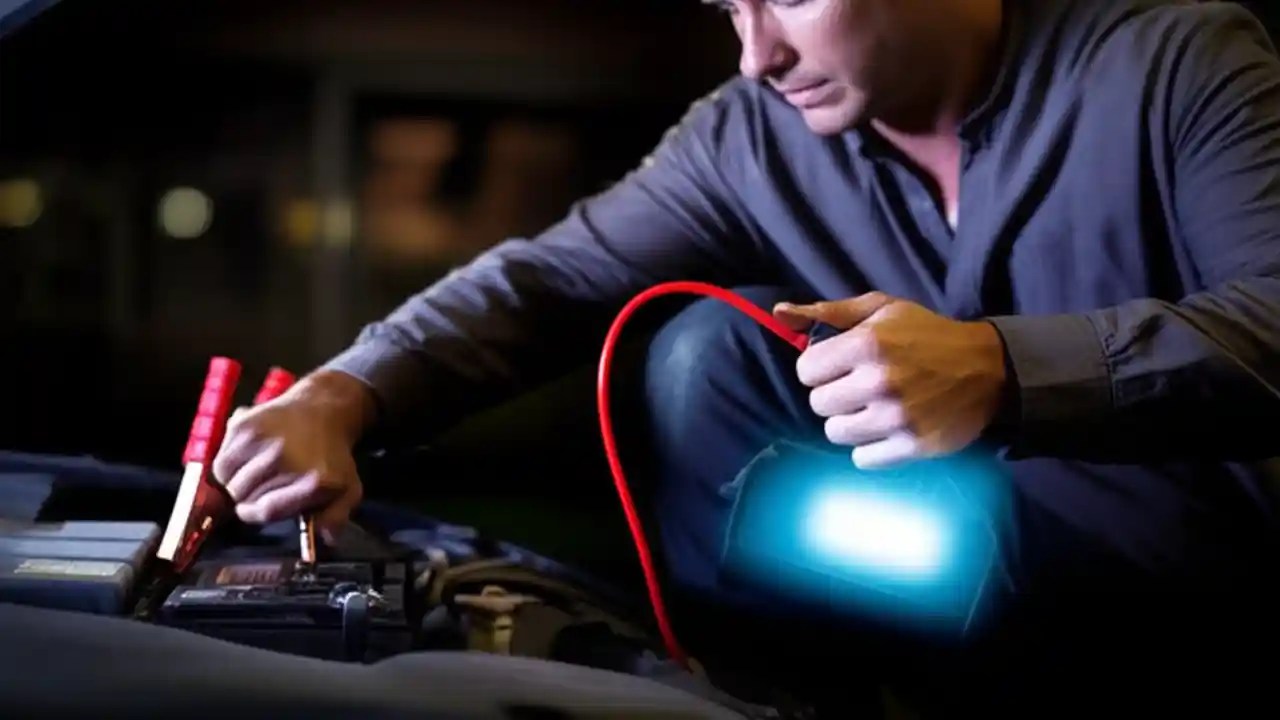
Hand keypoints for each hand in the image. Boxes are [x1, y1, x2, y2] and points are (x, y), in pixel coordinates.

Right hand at [212, 371, 375, 541]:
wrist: (323, 409)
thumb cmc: (332, 456)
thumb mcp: (347, 489)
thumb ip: (335, 518)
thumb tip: (323, 539)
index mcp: (312, 481)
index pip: (264, 511)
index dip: (255, 514)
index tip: (255, 509)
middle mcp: (284, 460)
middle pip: (243, 496)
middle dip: (248, 497)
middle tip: (262, 486)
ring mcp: (262, 440)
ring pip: (227, 479)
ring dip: (235, 481)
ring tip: (254, 472)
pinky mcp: (243, 426)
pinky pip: (220, 459)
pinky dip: (228, 463)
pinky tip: (246, 457)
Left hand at [774, 292, 1007, 468]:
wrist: (987, 369)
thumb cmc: (926, 335)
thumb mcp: (880, 310)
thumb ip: (827, 313)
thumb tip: (779, 314)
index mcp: (867, 343)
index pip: (806, 370)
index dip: (819, 368)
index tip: (838, 365)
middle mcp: (878, 381)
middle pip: (818, 404)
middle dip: (834, 395)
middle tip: (859, 387)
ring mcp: (896, 417)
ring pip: (836, 433)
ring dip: (849, 422)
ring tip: (872, 408)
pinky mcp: (911, 447)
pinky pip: (862, 459)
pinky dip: (870, 447)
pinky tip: (886, 429)